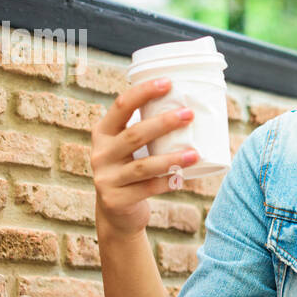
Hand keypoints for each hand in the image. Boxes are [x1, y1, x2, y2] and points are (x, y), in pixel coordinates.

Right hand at [92, 78, 199, 237]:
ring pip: (143, 166)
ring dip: (171, 158)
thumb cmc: (132, 171)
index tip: (168, 82)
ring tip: (195, 153)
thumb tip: (187, 107)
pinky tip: (184, 178)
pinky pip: (147, 189)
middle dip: (164, 123)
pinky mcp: (115, 199)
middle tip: (189, 114)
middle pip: (134, 135)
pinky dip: (167, 183)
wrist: (116, 213)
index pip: (121, 106)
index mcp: (103, 133)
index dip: (143, 92)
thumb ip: (146, 131)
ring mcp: (106, 178)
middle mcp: (100, 153)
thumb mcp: (130, 149)